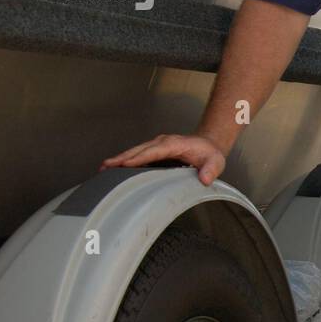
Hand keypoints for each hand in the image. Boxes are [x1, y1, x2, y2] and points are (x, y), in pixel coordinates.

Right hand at [100, 133, 226, 185]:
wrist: (208, 144)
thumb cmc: (210, 154)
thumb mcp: (216, 162)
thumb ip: (211, 170)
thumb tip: (204, 179)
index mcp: (175, 144)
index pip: (155, 151)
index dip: (140, 157)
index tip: (126, 163)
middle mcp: (163, 142)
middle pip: (139, 150)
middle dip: (122, 158)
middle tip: (106, 166)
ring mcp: (157, 146)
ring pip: (135, 151)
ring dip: (120, 159)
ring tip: (103, 168)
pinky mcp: (154, 151)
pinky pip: (138, 155)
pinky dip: (125, 161)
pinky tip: (114, 169)